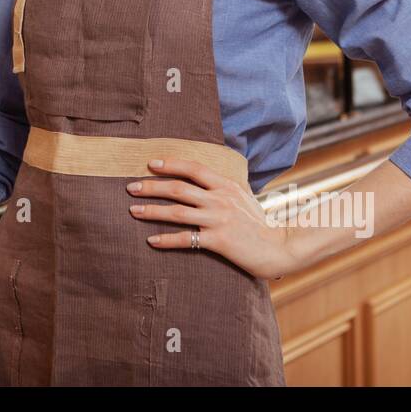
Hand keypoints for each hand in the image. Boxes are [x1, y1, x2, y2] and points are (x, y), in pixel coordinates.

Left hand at [127, 156, 296, 280]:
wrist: (279, 247)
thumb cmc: (258, 223)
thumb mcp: (243, 197)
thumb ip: (222, 187)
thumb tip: (202, 179)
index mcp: (226, 185)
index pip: (194, 168)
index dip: (171, 164)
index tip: (150, 164)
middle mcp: (220, 199)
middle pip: (179, 189)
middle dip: (152, 187)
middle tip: (131, 187)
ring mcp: (219, 220)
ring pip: (177, 212)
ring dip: (152, 211)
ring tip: (133, 210)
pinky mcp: (219, 241)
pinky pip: (186, 239)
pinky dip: (166, 240)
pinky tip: (151, 241)